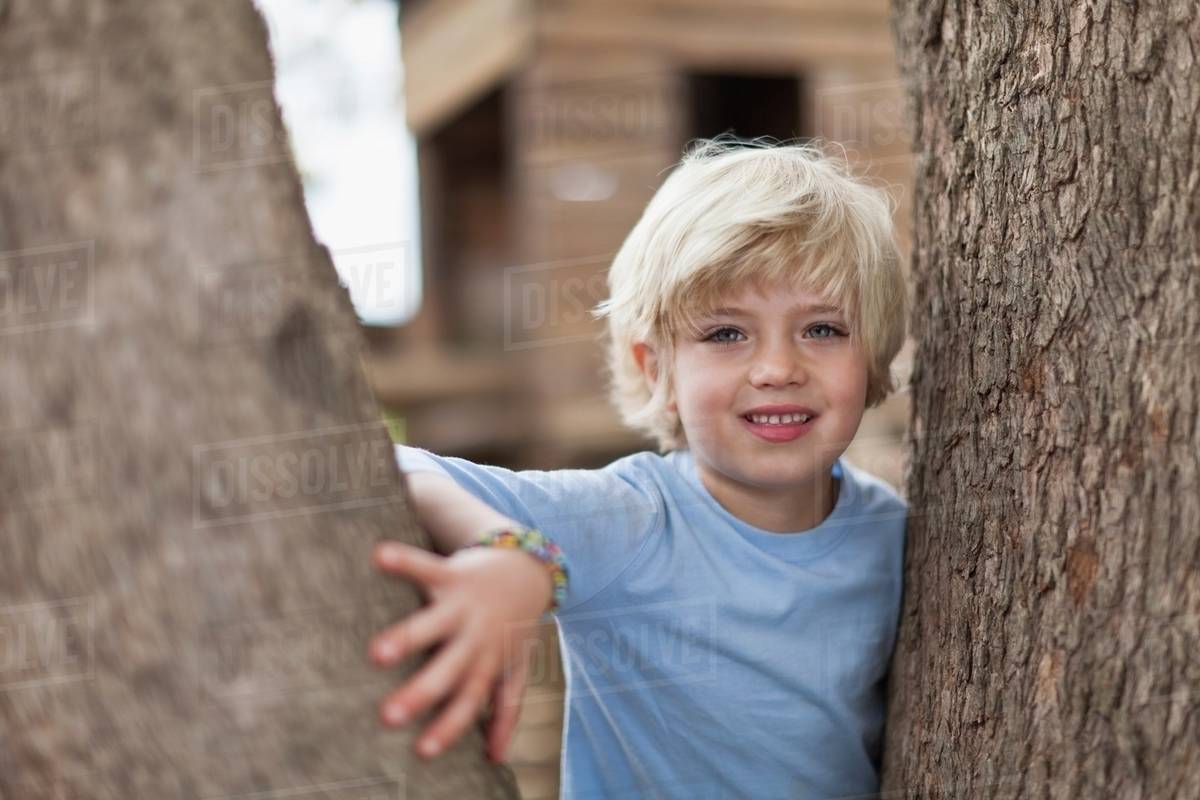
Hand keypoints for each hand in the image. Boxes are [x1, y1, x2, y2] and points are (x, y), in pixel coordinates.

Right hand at [369, 540, 552, 761]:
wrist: (527, 571)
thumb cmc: (512, 627)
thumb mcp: (514, 668)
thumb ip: (505, 710)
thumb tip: (496, 759)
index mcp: (486, 664)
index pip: (467, 702)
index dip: (448, 727)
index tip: (422, 752)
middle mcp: (475, 637)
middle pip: (448, 670)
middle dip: (421, 693)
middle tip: (388, 716)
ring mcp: (464, 606)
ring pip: (434, 624)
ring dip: (407, 637)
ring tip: (377, 653)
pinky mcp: (454, 574)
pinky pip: (428, 567)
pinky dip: (405, 561)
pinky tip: (379, 556)